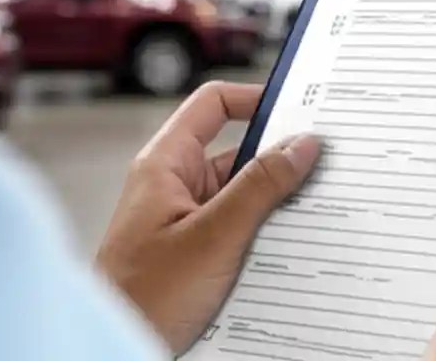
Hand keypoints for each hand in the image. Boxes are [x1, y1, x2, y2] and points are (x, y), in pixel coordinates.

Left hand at [95, 81, 321, 354]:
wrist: (115, 351)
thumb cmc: (144, 298)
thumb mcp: (214, 236)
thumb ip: (260, 187)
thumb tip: (301, 145)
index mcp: (165, 164)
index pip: (213, 105)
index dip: (256, 99)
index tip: (300, 111)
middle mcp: (173, 185)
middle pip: (236, 152)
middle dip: (277, 161)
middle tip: (320, 168)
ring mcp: (183, 219)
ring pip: (241, 194)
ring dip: (273, 203)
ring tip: (307, 214)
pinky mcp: (194, 252)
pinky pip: (237, 228)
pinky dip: (263, 232)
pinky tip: (288, 247)